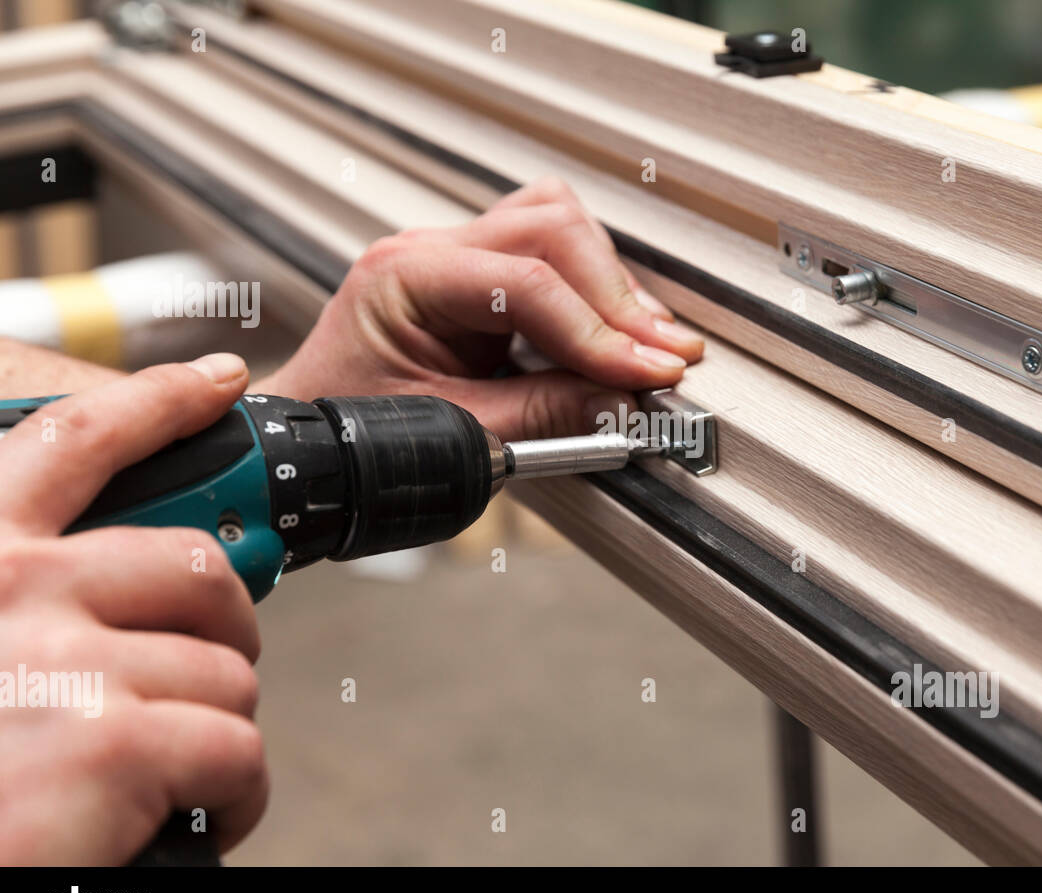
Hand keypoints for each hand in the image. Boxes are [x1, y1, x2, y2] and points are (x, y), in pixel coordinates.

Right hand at [0, 354, 266, 863]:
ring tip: (168, 777)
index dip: (155, 402)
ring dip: (215, 730)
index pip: (69, 442)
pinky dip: (237, 795)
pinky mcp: (112, 741)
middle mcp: (8, 591)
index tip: (215, 379)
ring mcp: (62, 662)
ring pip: (225, 672)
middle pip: (196, 568)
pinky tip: (194, 819)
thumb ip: (20, 606)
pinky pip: (237, 750)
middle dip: (222, 630)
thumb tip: (106, 598)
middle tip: (200, 680)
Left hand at [258, 177, 704, 440]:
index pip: (529, 284)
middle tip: (663, 358)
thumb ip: (542, 415)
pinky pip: (548, 255)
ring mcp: (452, 257)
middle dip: (616, 297)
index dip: (600, 332)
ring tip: (647, 343)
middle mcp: (429, 251)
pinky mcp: (475, 279)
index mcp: (406, 278)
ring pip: (555, 225)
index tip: (649, 373)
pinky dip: (590, 290)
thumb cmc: (352, 439)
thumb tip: (622, 402)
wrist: (310, 449)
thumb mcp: (452, 437)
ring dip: (609, 283)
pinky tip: (616, 333)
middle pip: (551, 228)